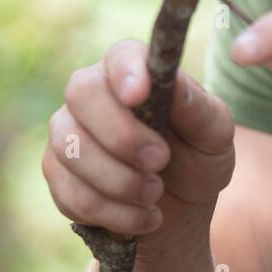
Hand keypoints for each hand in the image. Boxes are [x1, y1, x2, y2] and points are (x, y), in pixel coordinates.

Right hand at [42, 39, 235, 248]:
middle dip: (121, 135)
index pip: (121, 55)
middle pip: (81, 94)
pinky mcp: (57, 173)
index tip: (139, 96)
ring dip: (120, 182)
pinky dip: (113, 213)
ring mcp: (67, 131)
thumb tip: (175, 83)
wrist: (179, 210)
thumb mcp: (215, 137)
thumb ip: (199, 109)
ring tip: (155, 194)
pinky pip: (70, 193)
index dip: (126, 73)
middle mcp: (92, 92)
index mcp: (136, 70)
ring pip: (71, 149)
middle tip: (160, 161)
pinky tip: (141, 216)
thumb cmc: (198, 159)